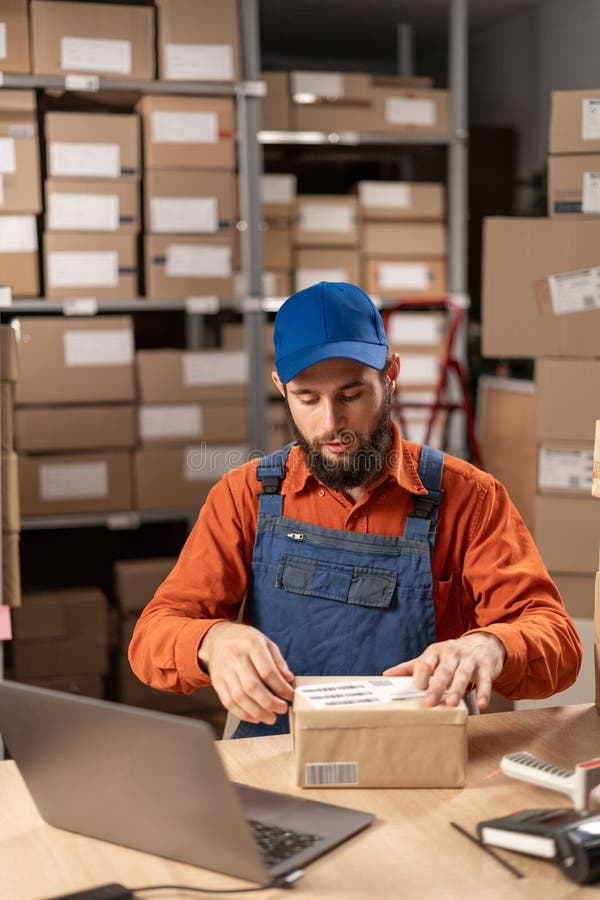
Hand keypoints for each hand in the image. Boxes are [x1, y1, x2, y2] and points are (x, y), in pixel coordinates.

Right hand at [198, 622, 293, 724]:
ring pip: (240, 697)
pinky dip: (243, 714)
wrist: (218, 638)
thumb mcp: (265, 642)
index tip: (290, 696)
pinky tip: (255, 717)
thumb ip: (278, 661)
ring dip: (257, 712)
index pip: (268, 671)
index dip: (281, 687)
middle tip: (282, 709)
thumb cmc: (245, 641)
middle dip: (270, 703)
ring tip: (271, 718)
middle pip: (252, 687)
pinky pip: (228, 703)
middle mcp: (236, 658)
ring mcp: (225, 671)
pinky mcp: (217, 682)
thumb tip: (288, 679)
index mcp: (252, 645)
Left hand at [382, 633, 505, 710]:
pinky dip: (483, 692)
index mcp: (436, 651)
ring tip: (451, 703)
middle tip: (429, 702)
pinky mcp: (486, 667)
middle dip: (437, 685)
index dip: (420, 675)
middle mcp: (453, 653)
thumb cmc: (452, 654)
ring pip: (463, 674)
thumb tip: (386, 675)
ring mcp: (470, 659)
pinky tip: (481, 705)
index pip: (426, 662)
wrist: (484, 643)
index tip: (417, 688)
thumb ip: (411, 667)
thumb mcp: (432, 657)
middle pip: (444, 670)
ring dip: (457, 689)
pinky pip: (485, 680)